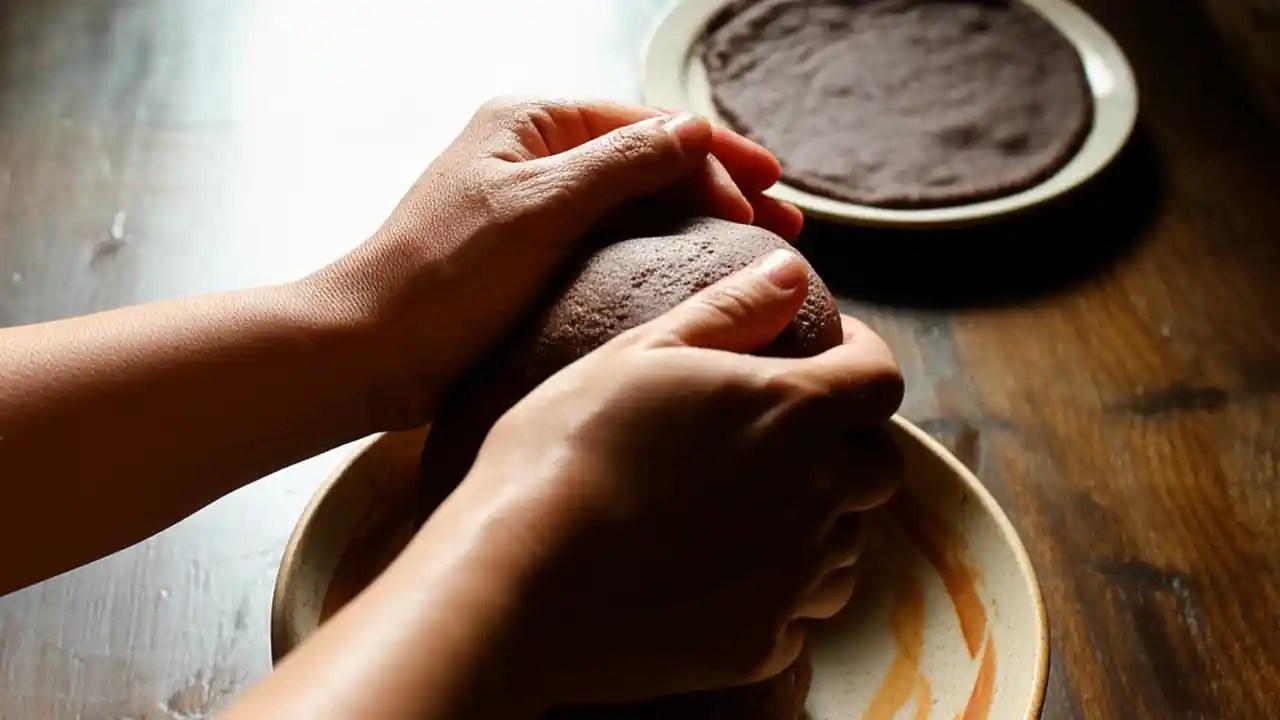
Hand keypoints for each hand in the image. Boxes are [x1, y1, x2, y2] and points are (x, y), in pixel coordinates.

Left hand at [303, 97, 803, 427]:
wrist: (372, 349)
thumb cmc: (444, 275)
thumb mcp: (541, 207)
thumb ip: (621, 163)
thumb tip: (692, 129)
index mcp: (532, 121)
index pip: (648, 124)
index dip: (717, 153)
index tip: (772, 189)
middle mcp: (535, 154)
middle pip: (648, 158)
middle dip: (718, 185)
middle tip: (784, 223)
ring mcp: (533, 204)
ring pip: (636, 200)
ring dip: (697, 217)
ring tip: (756, 245)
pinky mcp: (531, 254)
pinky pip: (613, 238)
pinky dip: (661, 248)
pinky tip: (696, 273)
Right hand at [415, 249, 903, 708]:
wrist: (515, 581)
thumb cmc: (564, 450)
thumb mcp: (636, 355)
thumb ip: (728, 310)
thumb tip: (791, 272)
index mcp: (790, 412)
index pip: (880, 380)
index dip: (862, 359)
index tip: (828, 357)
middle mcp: (813, 495)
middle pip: (877, 467)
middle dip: (846, 445)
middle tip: (782, 438)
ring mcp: (792, 577)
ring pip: (846, 542)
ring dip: (819, 518)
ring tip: (746, 507)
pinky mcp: (762, 644)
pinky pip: (801, 610)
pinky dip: (780, 588)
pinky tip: (719, 572)